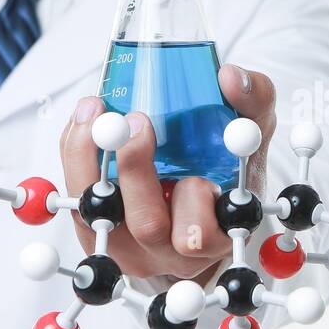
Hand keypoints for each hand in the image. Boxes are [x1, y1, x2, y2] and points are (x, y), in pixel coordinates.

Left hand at [58, 63, 276, 281]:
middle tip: (139, 121)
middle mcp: (171, 252)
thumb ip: (253, 102)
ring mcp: (129, 247)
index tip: (195, 172)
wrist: (193, 186)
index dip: (194, 204)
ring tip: (98, 112)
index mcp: (218, 234)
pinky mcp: (96, 234)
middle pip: (148, 226)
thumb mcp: (251, 133)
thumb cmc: (225, 164)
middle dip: (137, 172)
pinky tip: (87, 122)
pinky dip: (76, 156)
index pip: (203, 236)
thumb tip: (229, 77)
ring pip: (99, 214)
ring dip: (91, 160)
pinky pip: (75, 199)